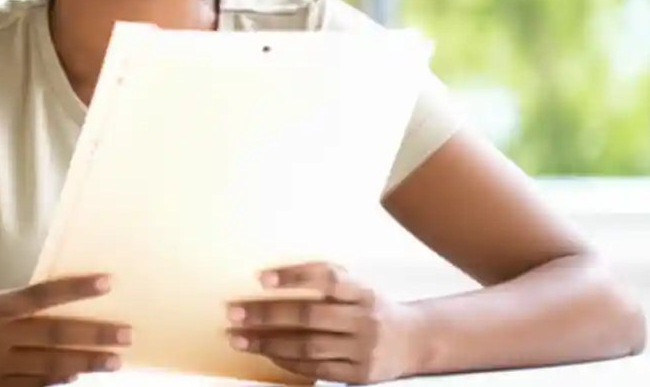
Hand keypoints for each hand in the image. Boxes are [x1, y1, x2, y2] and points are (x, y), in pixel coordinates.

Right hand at [0, 273, 130, 386]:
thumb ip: (26, 307)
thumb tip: (71, 311)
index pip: (43, 294)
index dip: (76, 289)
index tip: (108, 282)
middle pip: (54, 334)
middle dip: (94, 336)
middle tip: (126, 335)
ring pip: (49, 364)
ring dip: (86, 363)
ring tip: (114, 360)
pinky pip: (33, 385)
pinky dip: (58, 380)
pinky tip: (78, 375)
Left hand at [227, 262, 425, 384]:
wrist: (415, 341)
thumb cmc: (373, 307)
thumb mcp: (360, 287)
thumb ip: (329, 280)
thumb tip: (274, 277)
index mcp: (363, 292)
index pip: (328, 278)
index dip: (294, 276)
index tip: (260, 277)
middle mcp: (364, 319)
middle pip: (309, 315)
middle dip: (267, 314)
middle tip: (234, 313)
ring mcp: (362, 349)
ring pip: (309, 346)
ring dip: (269, 343)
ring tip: (239, 339)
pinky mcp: (358, 374)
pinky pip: (316, 368)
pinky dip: (288, 361)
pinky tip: (267, 354)